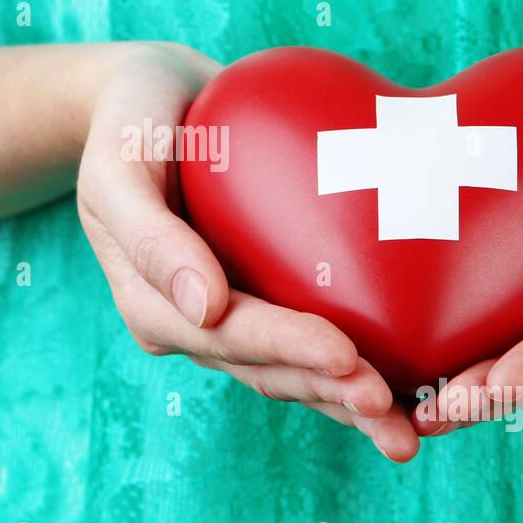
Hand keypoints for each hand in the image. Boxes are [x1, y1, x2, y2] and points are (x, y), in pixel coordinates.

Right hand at [77, 43, 419, 460]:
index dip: (287, 349)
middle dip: (329, 392)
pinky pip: (307, 344)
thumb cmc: (130, 123)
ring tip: (404, 426)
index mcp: (153, 304)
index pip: (228, 336)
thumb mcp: (118, 165)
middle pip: (266, 370)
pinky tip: (403, 389)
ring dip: (344, 401)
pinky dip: (349, 370)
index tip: (346, 356)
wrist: (154, 96)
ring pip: (292, 373)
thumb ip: (151, 236)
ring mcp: (229, 317)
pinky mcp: (262, 299)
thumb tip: (205, 308)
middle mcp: (192, 323)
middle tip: (392, 409)